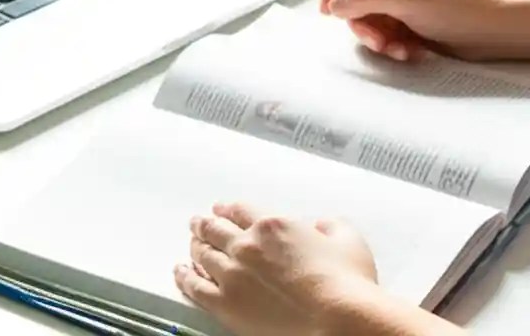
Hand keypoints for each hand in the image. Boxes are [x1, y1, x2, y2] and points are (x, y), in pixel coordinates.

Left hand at [175, 202, 379, 335]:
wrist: (336, 322)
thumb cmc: (345, 286)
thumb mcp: (348, 240)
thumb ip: (330, 226)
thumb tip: (322, 226)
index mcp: (273, 226)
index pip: (239, 210)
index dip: (227, 208)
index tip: (222, 209)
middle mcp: (247, 246)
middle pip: (216, 229)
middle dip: (205, 224)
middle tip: (199, 222)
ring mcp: (232, 276)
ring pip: (202, 254)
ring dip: (195, 245)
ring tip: (191, 243)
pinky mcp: (225, 305)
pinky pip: (194, 287)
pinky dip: (184, 276)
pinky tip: (180, 273)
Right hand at [319, 0, 505, 60]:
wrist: (492, 33)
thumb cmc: (454, 8)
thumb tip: (332, 6)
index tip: (330, 14)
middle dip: (362, 23)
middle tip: (378, 41)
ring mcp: (400, 2)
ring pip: (367, 21)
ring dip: (378, 39)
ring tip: (398, 50)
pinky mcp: (407, 24)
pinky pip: (384, 35)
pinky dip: (392, 46)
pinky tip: (410, 53)